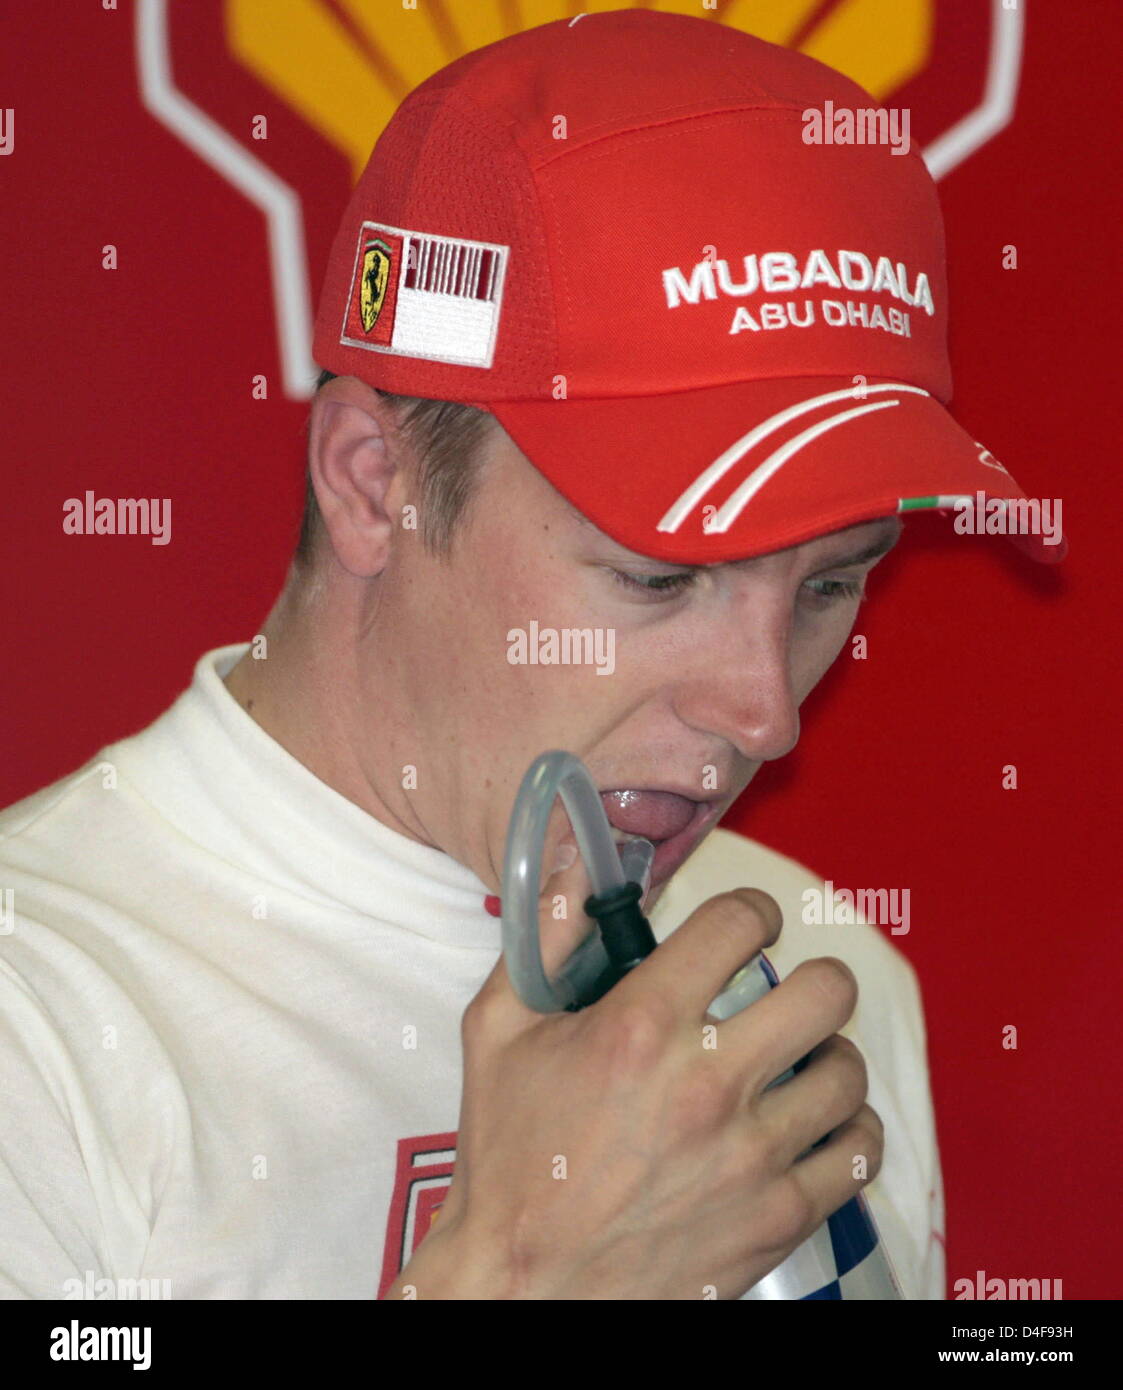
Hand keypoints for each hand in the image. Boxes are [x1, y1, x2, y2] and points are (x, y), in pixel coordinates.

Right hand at [387, 881, 881, 1299]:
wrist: (523, 1288)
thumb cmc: (508, 1158)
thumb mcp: (497, 1029)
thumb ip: (541, 937)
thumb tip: (576, 866)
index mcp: (642, 1026)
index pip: (741, 923)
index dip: (751, 912)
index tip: (746, 927)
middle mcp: (708, 1084)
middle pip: (825, 991)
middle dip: (809, 977)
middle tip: (783, 994)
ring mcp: (752, 1156)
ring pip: (848, 1070)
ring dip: (825, 1055)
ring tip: (793, 1063)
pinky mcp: (777, 1218)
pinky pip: (857, 1153)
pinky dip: (845, 1130)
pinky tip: (811, 1124)